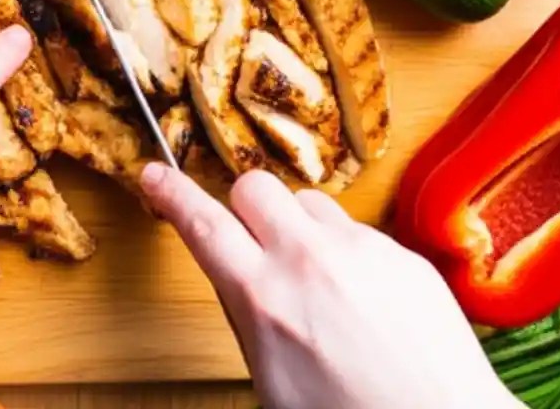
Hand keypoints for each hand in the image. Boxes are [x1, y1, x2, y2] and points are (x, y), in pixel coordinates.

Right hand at [140, 165, 520, 408]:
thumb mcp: (271, 382)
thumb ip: (248, 317)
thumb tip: (237, 278)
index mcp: (265, 299)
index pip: (202, 224)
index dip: (171, 194)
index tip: (156, 176)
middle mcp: (310, 260)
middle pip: (254, 186)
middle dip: (242, 207)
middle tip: (249, 240)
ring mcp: (362, 251)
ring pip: (309, 201)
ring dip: (297, 226)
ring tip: (312, 276)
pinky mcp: (403, 254)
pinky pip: (358, 230)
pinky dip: (345, 251)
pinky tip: (359, 297)